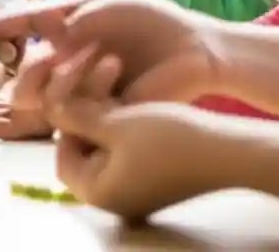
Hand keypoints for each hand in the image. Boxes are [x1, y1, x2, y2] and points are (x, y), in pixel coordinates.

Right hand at [0, 0, 227, 106]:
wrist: (190, 48)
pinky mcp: (93, 114)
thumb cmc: (148, 20)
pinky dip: (86, 81)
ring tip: (99, 55)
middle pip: (20, 78)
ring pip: (37, 98)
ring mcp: (75, 92)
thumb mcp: (97, 6)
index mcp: (54, 29)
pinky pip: (67, 108)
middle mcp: (59, 64)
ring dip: (61, 74)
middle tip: (59, 53)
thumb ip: (58, 20)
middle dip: (33, 66)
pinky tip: (113, 66)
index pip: (5, 32)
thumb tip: (24, 39)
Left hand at [42, 43, 232, 220]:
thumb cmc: (172, 138)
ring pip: (107, 147)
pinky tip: (139, 101)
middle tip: (97, 79)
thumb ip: (78, 115)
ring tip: (120, 86)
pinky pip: (128, 152)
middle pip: (83, 149)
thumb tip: (48, 106)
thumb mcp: (118, 122)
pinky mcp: (154, 181)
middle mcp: (112, 198)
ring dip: (108, 114)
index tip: (79, 87)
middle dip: (88, 111)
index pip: (62, 152)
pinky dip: (127, 127)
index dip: (66, 116)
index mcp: (96, 190)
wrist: (230, 153)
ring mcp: (135, 192)